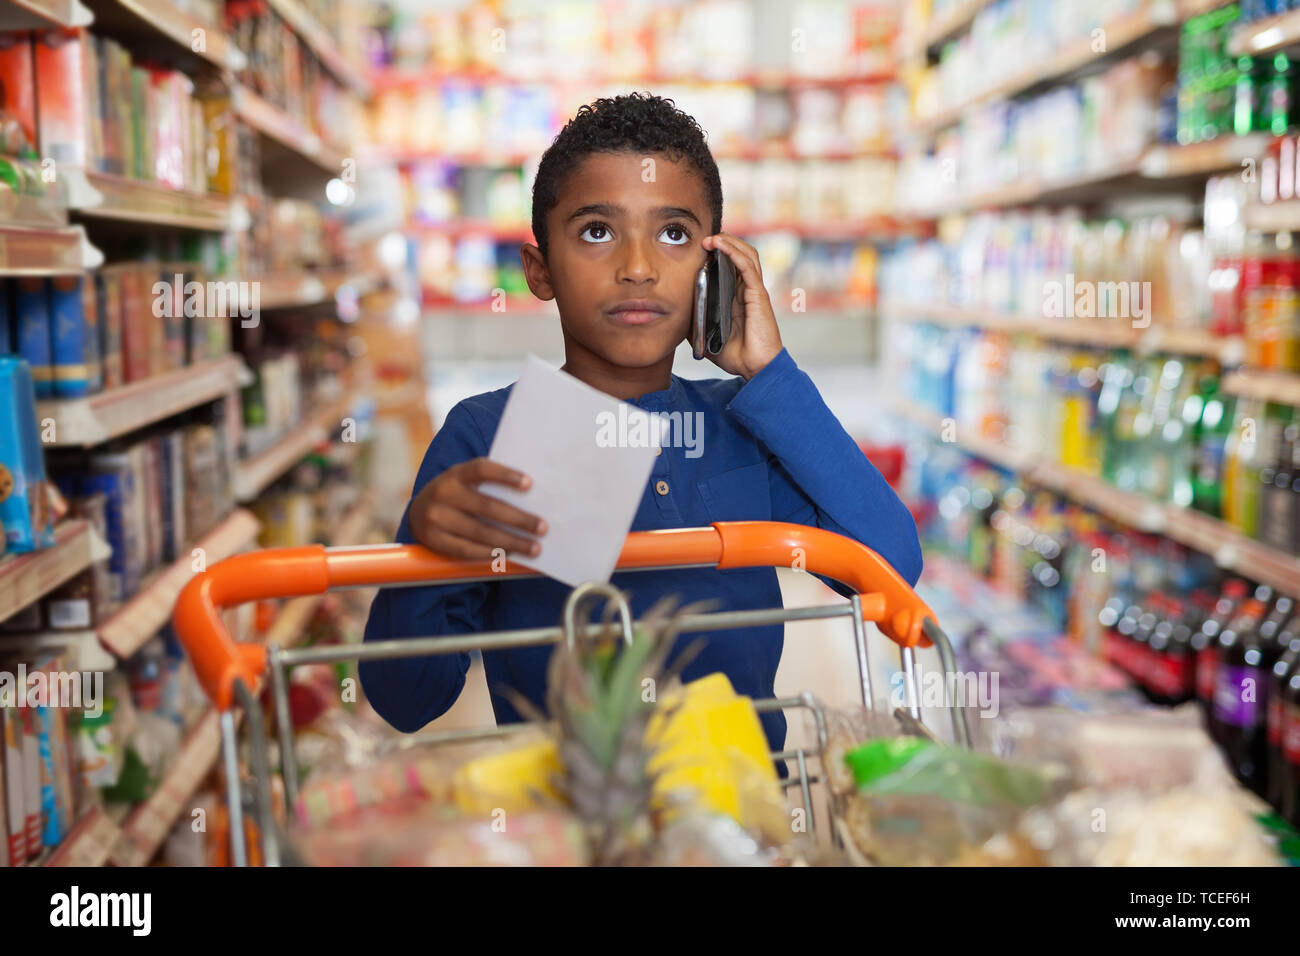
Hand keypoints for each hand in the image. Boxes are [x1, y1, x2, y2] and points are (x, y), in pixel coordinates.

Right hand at [409, 458, 546, 560]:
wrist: (417, 512)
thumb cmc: (457, 495)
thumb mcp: (466, 482)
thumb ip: (489, 485)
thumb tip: (532, 497)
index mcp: (455, 474)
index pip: (481, 469)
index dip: (505, 475)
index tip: (530, 484)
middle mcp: (443, 493)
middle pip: (487, 507)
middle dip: (519, 519)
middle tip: (542, 527)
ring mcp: (436, 518)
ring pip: (480, 532)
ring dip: (511, 542)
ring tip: (534, 548)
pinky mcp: (434, 540)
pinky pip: (468, 550)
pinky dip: (491, 553)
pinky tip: (509, 554)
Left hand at [701, 232, 783, 379]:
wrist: (754, 368)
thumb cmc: (735, 354)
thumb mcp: (706, 334)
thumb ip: (694, 320)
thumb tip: (675, 311)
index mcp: (736, 296)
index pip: (730, 265)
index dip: (717, 252)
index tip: (698, 247)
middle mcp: (746, 289)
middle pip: (739, 254)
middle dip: (722, 242)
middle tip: (703, 238)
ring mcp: (754, 290)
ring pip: (746, 255)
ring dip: (728, 242)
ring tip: (711, 238)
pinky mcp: (758, 294)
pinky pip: (747, 266)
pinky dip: (734, 252)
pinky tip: (720, 245)